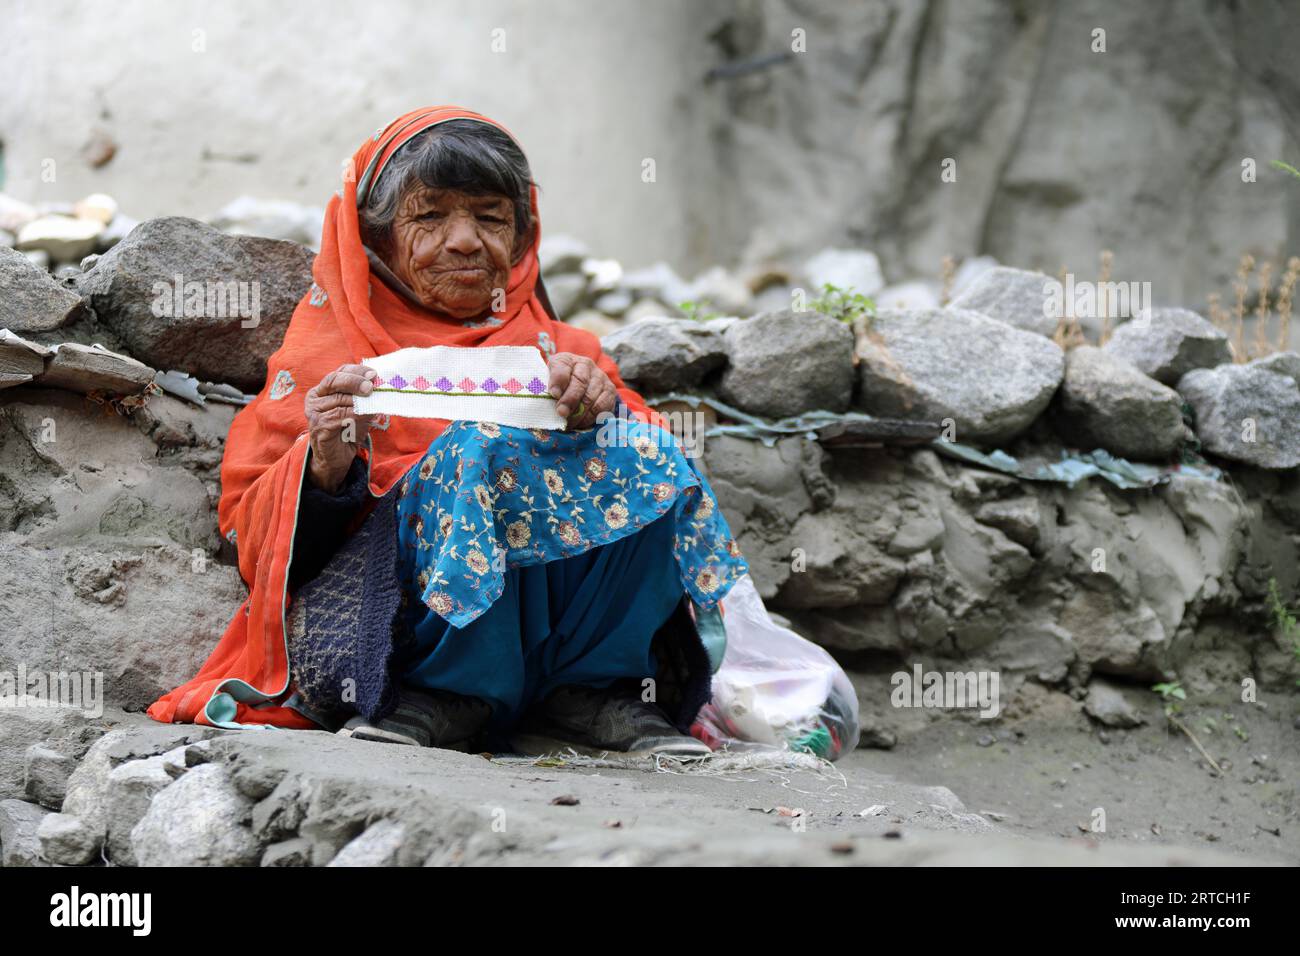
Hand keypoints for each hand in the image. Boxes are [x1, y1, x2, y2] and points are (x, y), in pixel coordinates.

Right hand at [303, 363, 376, 491]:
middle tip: (371, 387)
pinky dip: (354, 416)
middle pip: (334, 381)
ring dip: (358, 403)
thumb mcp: (358, 410)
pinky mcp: (318, 426)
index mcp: (322, 390)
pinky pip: (339, 416)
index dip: (356, 371)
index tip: (373, 374)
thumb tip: (380, 387)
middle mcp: (315, 398)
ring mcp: (314, 412)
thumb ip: (365, 398)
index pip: (338, 373)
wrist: (335, 458)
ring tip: (372, 406)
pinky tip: (363, 418)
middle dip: (355, 382)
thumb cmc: (347, 431)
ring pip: (339, 400)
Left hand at [547, 352, 617, 428]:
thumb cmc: (559, 385)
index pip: (562, 367)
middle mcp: (586, 365)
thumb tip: (546, 401)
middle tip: (562, 413)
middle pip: (580, 383)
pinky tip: (581, 423)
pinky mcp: (610, 391)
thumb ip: (545, 387)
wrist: (580, 382)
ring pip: (591, 397)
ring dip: (580, 413)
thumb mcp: (548, 380)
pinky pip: (602, 407)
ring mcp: (600, 377)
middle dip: (570, 401)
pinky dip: (591, 418)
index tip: (553, 394)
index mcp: (567, 360)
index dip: (558, 381)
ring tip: (569, 423)